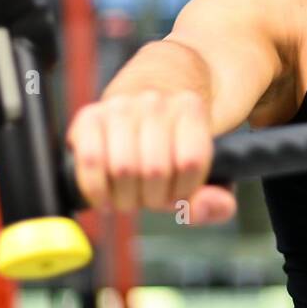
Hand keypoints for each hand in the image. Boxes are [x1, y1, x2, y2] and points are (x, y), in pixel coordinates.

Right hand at [65, 90, 237, 224]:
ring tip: (130, 197)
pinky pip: (90, 161)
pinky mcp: (89, 116)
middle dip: (152, 198)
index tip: (177, 191)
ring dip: (125, 198)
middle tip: (150, 197)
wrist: (141, 115)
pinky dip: (97, 190)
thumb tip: (200, 206)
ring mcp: (120, 106)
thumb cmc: (174, 153)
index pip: (190, 162)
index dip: (182, 189)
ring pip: (122, 168)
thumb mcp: (207, 176)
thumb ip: (217, 202)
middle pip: (155, 169)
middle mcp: (156, 101)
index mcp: (191, 108)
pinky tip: (106, 199)